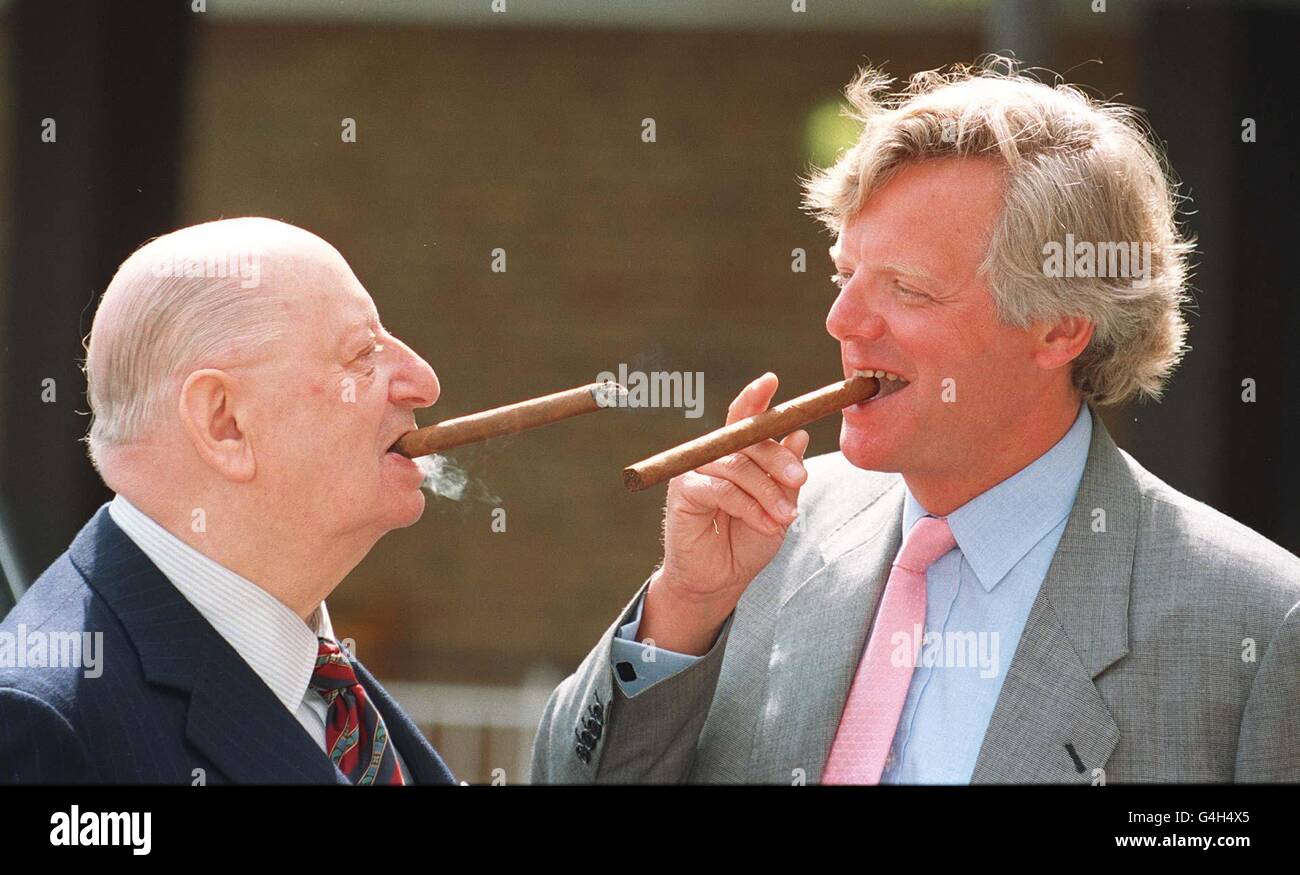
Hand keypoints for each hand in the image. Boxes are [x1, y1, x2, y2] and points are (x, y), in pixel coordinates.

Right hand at [639, 372, 809, 654]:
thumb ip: (785, 474)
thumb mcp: (779, 505)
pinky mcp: (683, 493)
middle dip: (777, 457)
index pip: (743, 418)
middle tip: (800, 478)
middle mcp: (712, 456)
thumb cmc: (747, 540)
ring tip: (785, 517)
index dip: (754, 398)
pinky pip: (721, 490)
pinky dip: (748, 506)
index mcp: (735, 454)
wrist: (721, 580)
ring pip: (736, 466)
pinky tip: (765, 523)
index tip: (771, 380)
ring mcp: (694, 472)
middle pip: (745, 439)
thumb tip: (798, 435)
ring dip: (766, 491)